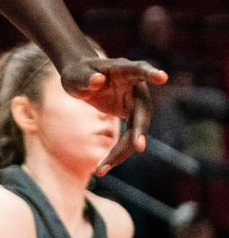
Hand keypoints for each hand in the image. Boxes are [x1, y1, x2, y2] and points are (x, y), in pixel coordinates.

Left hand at [60, 55, 166, 172]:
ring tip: (102, 168)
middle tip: (138, 146)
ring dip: (122, 151)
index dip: (150, 72)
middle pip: (142, 112)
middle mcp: (135, 88)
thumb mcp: (75, 74)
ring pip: (135, 131)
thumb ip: (85, 77)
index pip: (139, 69)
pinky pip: (128, 137)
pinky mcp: (131, 116)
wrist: (80, 78)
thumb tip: (97, 80)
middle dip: (140, 130)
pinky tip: (103, 167)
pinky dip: (117, 153)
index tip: (162, 76)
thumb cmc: (77, 72)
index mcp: (124, 69)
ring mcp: (135, 104)